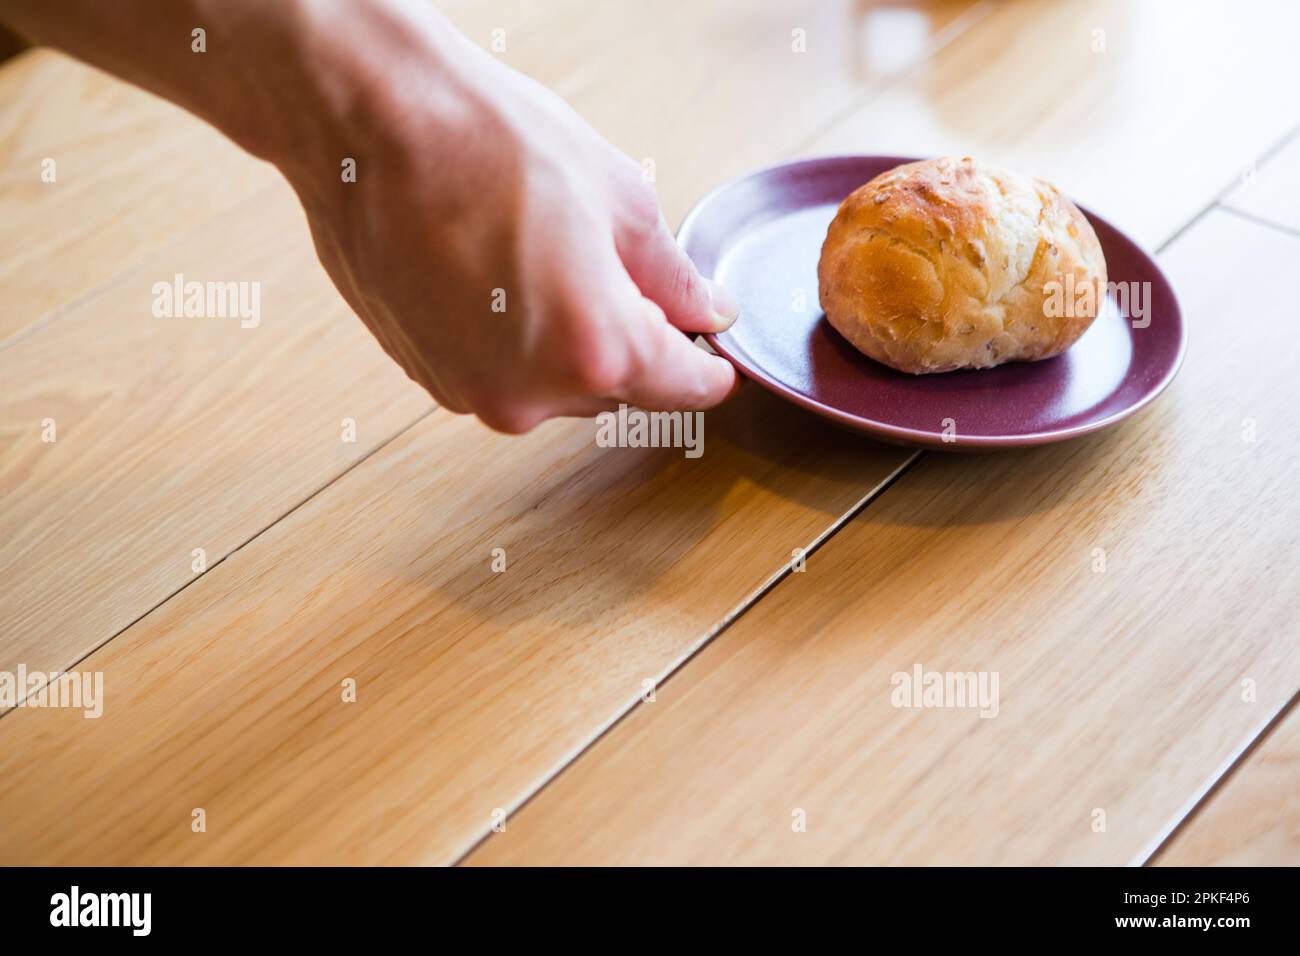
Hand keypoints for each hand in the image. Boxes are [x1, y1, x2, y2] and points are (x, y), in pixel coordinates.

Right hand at [276, 6, 739, 432]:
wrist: (369, 123)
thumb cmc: (484, 144)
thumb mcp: (616, 198)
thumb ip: (672, 276)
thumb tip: (706, 310)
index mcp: (596, 351)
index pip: (682, 388)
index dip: (707, 367)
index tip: (714, 357)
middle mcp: (534, 393)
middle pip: (617, 388)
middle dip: (628, 340)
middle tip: (613, 269)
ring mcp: (474, 392)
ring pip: (555, 384)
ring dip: (565, 341)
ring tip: (538, 258)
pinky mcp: (430, 378)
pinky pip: (500, 373)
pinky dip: (510, 340)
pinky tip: (494, 274)